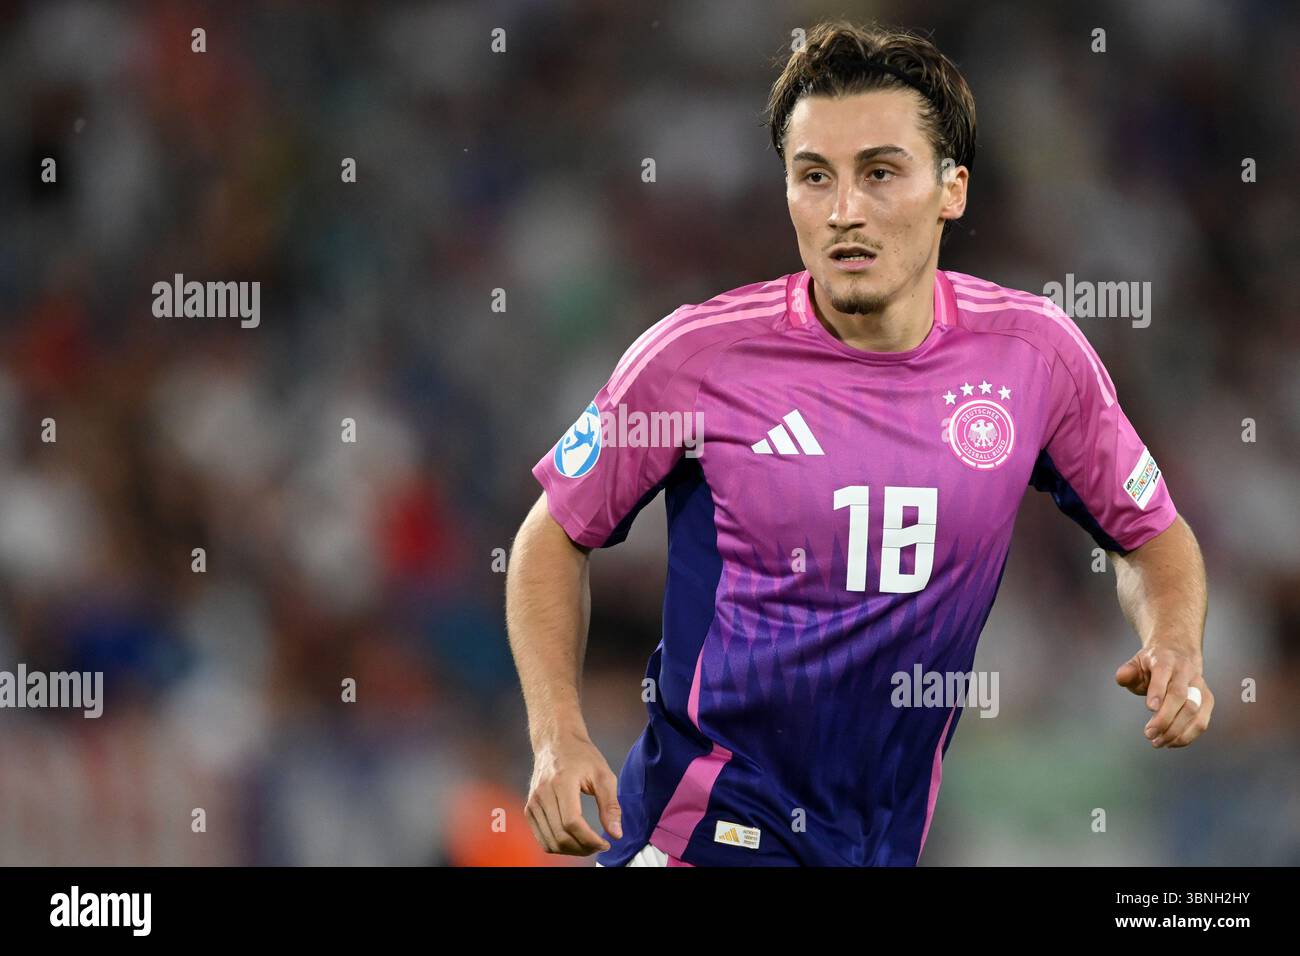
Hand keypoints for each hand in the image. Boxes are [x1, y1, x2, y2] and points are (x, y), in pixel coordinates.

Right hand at [525, 730, 622, 853]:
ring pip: (550, 842)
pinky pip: (542, 838)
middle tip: (599, 846)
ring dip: (571, 851)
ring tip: (588, 845)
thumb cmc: (581, 756)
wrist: (555, 742)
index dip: (590, 840)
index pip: (572, 823)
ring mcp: (533, 802)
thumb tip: (616, 834)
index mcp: (562, 782)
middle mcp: (543, 794)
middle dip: (583, 848)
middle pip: (560, 836)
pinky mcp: (529, 808)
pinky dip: (558, 846)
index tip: (606, 844)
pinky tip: (574, 840)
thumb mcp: (603, 775)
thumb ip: (611, 805)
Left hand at [1115, 644, 1213, 748]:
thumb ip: (1127, 672)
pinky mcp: (1207, 700)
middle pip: (1180, 695)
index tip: (1150, 708)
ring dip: (1176, 731)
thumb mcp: (1136, 663)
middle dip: (1165, 718)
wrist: (1178, 655)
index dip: (1158, 690)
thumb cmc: (1152, 665)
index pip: (1164, 673)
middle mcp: (1186, 671)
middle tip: (1148, 733)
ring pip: (1194, 711)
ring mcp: (1199, 686)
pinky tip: (1171, 743)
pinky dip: (1187, 736)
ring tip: (1157, 742)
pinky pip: (1202, 721)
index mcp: (1166, 660)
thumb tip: (1122, 677)